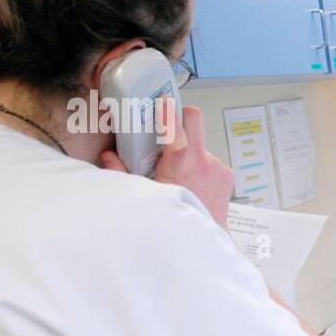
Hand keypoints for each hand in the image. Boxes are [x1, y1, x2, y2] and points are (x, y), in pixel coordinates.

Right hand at [100, 99, 233, 228]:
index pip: (175, 130)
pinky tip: (194, 182)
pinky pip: (210, 160)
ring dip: (190, 152)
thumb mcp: (145, 194)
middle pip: (195, 119)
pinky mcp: (226, 173)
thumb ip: (122, 173)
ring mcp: (217, 166)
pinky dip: (201, 166)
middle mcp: (202, 162)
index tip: (163, 99)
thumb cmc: (175, 219)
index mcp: (180, 165)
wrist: (205, 235)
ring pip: (200, 144)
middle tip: (172, 126)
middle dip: (182, 117)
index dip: (168, 112)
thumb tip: (108, 156)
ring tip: (181, 173)